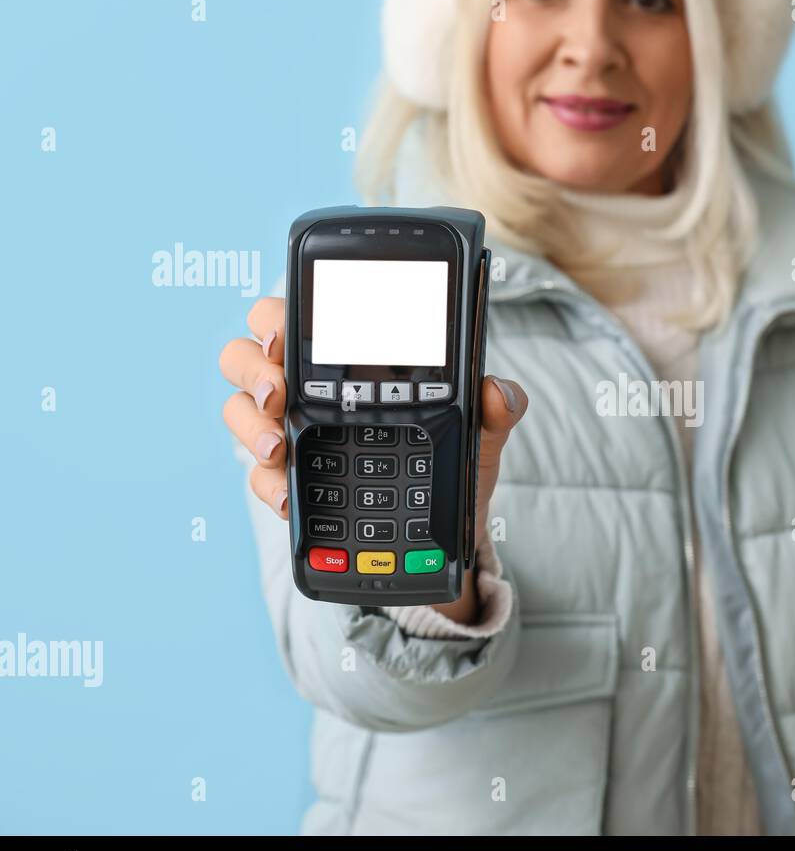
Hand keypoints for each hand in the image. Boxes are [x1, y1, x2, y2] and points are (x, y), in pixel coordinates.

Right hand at [219, 298, 527, 620]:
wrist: (443, 533)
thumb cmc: (453, 461)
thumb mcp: (481, 430)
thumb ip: (496, 406)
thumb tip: (499, 392)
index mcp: (349, 361)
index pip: (295, 318)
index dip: (276, 317)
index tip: (283, 334)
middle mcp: (308, 390)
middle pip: (247, 356)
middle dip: (252, 368)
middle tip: (278, 393)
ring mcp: (292, 434)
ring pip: (239, 410)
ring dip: (249, 426)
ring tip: (278, 448)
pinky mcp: (291, 481)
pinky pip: (257, 476)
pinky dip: (267, 485)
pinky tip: (290, 497)